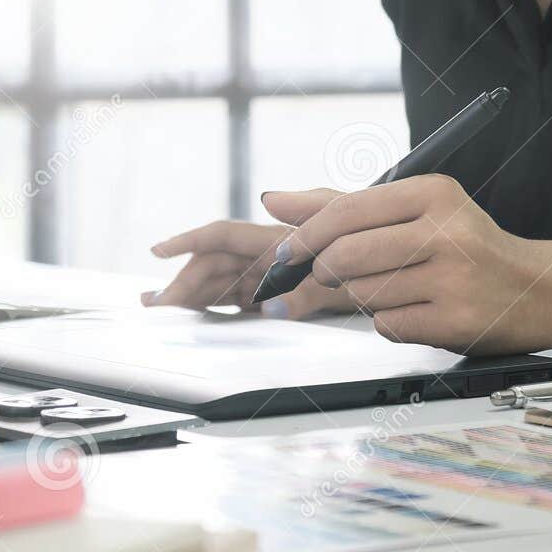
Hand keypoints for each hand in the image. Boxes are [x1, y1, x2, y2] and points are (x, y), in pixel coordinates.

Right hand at [143, 211, 359, 317]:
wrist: (395, 269)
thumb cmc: (372, 261)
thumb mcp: (345, 280)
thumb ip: (308, 295)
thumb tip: (271, 308)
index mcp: (278, 240)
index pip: (222, 236)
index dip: (187, 241)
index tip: (158, 251)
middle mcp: (268, 255)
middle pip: (213, 265)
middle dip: (181, 282)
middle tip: (155, 306)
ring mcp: (270, 275)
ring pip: (220, 283)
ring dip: (190, 295)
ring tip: (161, 309)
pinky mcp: (276, 295)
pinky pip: (236, 298)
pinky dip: (212, 306)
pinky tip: (193, 315)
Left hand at [261, 177, 551, 353]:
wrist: (536, 289)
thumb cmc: (465, 247)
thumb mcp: (412, 211)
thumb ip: (339, 205)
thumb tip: (272, 199)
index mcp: (432, 193)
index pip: (346, 211)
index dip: (304, 236)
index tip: (285, 253)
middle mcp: (445, 230)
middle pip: (345, 255)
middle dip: (325, 270)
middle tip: (330, 274)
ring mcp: (452, 277)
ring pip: (362, 293)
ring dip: (363, 297)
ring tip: (395, 288)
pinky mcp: (455, 320)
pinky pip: (387, 325)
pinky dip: (389, 322)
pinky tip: (416, 310)